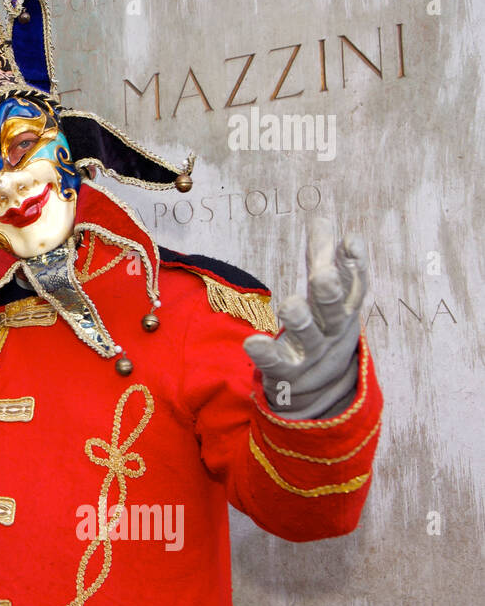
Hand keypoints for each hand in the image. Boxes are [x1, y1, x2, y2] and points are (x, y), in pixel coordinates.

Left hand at [244, 217, 367, 419]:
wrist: (321, 388)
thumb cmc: (322, 327)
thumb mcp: (327, 293)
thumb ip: (323, 257)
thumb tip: (322, 217)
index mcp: (342, 307)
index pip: (353, 284)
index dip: (354, 264)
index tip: (351, 241)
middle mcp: (330, 330)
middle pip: (334, 311)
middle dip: (329, 293)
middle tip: (322, 275)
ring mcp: (309, 352)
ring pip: (308, 336)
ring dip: (300, 320)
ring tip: (289, 305)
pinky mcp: (285, 370)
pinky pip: (276, 362)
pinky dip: (265, 353)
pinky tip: (252, 342)